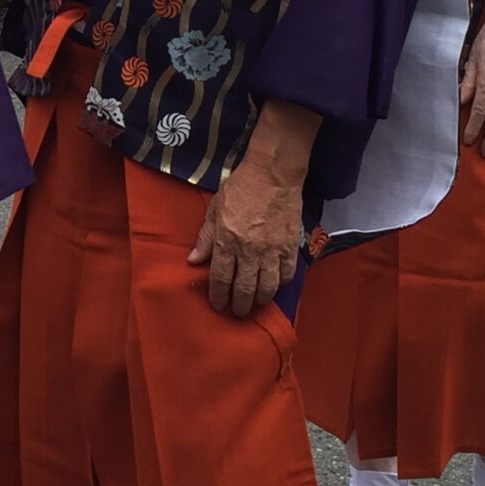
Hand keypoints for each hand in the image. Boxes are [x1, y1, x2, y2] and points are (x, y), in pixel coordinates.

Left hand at [190, 145, 304, 315]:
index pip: (221, 278)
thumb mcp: (215, 208)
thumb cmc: (240, 187)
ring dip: (260, 300)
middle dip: (240, 305)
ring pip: (267, 287)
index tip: (218, 304)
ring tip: (255, 303)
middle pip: (245, 289)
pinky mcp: (291, 247)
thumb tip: (194, 261)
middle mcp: (250, 251)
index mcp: (228, 241)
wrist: (273, 173)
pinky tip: (274, 285)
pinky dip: (280, 284)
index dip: (218, 296)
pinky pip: (286, 275)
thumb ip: (206, 237)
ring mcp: (273, 250)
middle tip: (237, 311)